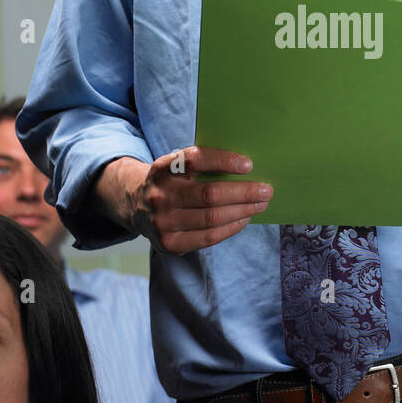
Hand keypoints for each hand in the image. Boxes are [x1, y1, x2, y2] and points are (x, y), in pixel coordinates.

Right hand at [100, 147, 271, 253]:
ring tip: (260, 204)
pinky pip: (208, 237)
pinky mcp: (169, 243)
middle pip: (210, 194)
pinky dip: (231, 228)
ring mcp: (162, 221)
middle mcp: (160, 194)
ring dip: (243, 211)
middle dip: (244, 192)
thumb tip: (248, 168)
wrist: (135, 206)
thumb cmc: (171, 181)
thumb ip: (202, 164)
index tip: (249, 165)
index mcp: (163, 168)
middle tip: (266, 190)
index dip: (223, 161)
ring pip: (212, 218)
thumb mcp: (177, 165)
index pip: (195, 159)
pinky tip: (244, 219)